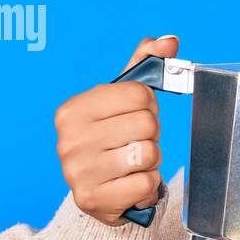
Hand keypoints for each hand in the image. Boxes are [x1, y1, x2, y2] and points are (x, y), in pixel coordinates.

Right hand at [53, 34, 178, 226]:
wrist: (99, 193)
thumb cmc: (112, 140)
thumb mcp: (121, 100)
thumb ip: (144, 66)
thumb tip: (169, 41)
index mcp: (73, 109)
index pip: (139, 93)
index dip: (147, 106)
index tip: (134, 116)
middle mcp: (70, 139)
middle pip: (147, 124)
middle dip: (150, 135)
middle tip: (133, 143)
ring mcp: (79, 172)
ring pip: (148, 154)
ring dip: (150, 161)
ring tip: (132, 164)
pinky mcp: (94, 199)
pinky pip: (146, 183)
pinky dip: (147, 186)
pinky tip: (130, 185)